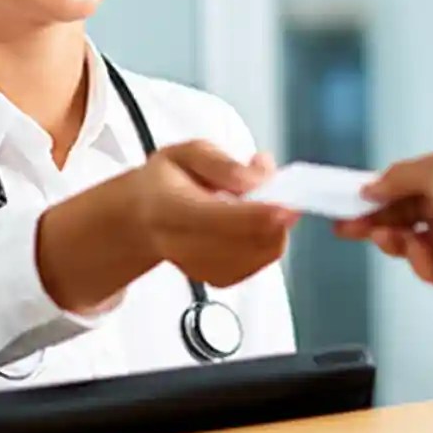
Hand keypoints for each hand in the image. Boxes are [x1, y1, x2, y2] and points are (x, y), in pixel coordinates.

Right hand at [38, 141, 297, 313]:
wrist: (144, 220)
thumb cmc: (166, 182)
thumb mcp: (187, 153)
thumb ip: (224, 163)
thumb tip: (260, 177)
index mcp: (172, 209)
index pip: (220, 219)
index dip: (260, 215)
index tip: (289, 204)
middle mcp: (185, 246)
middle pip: (249, 240)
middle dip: (276, 213)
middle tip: (273, 184)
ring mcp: (203, 269)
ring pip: (263, 251)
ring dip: (275, 223)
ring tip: (253, 199)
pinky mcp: (221, 279)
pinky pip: (263, 260)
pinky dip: (270, 237)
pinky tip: (252, 220)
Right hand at [335, 135, 432, 287]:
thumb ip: (398, 178)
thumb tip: (372, 186)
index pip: (414, 182)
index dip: (382, 192)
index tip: (353, 202)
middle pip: (413, 214)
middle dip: (379, 220)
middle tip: (348, 227)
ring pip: (421, 243)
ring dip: (397, 241)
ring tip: (384, 237)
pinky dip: (422, 263)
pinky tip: (416, 252)